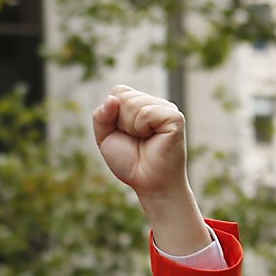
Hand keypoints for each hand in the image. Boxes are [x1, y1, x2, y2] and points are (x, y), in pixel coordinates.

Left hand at [91, 85, 208, 251]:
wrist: (149, 184)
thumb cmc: (130, 163)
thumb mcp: (105, 138)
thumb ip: (101, 116)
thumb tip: (111, 99)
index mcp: (142, 104)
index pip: (118, 91)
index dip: (113, 114)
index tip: (124, 134)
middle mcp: (155, 103)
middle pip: (124, 96)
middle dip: (121, 122)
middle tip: (136, 140)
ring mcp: (167, 108)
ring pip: (133, 103)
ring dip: (131, 127)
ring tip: (144, 140)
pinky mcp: (174, 117)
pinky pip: (146, 113)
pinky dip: (142, 128)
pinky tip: (152, 139)